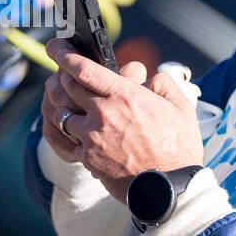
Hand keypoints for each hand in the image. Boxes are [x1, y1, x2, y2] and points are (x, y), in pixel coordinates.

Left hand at [46, 39, 203, 202]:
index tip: (56, 46)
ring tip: (69, 103)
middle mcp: (103, 114)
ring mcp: (92, 138)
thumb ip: (161, 83)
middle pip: (66, 87)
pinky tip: (78, 131)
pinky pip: (67, 140)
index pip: (83, 68)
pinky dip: (70, 132)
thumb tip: (146, 77)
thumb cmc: (178, 147)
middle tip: (62, 73)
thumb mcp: (179, 106)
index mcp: (124, 95)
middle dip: (61, 77)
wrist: (170, 189)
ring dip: (62, 105)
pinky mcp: (87, 158)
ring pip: (61, 114)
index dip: (64, 54)